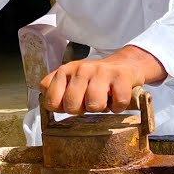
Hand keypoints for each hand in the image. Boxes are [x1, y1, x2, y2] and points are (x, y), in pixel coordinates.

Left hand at [40, 46, 164, 113]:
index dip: (62, 109)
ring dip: (102, 108)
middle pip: (72, 106)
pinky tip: (117, 98)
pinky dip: (119, 107)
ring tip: (105, 99)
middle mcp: (81, 69)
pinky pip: (117, 104)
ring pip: (94, 105)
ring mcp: (101, 71)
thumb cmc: (95, 79)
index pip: (51, 102)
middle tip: (90, 101)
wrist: (125, 64)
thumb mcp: (71, 80)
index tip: (73, 103)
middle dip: (83, 109)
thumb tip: (48, 105)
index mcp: (65, 72)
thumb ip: (54, 91)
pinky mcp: (121, 76)